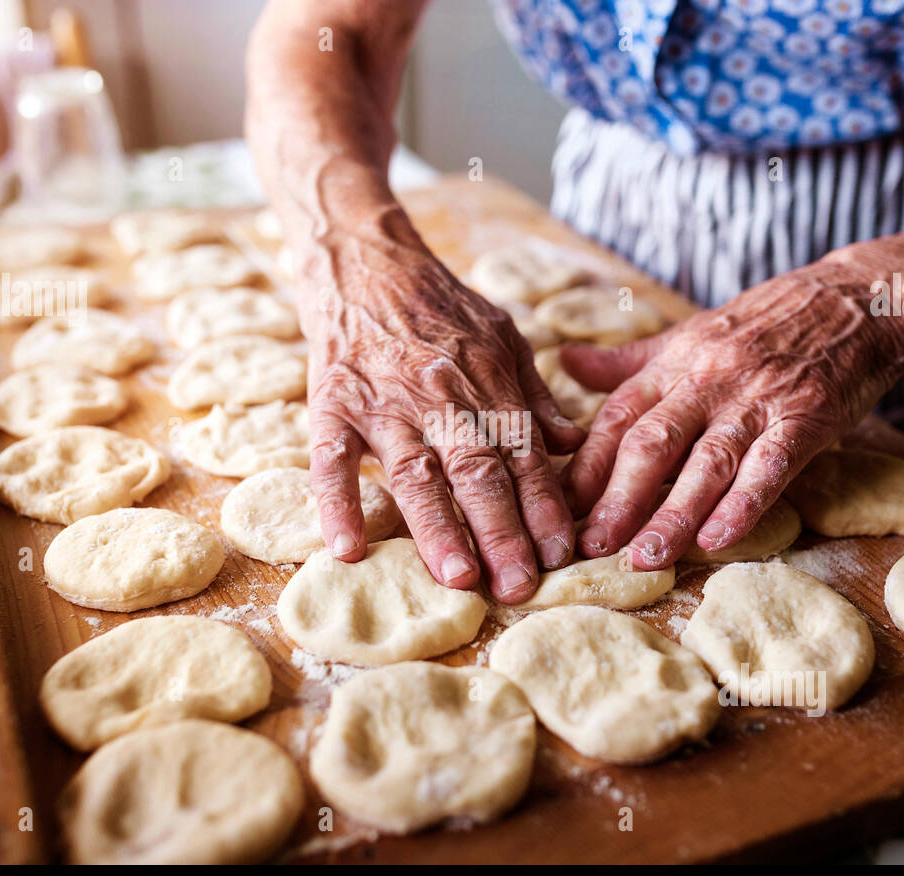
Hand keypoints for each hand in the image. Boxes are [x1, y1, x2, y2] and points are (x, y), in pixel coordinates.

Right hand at [300, 234, 585, 602]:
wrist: (364, 260)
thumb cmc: (440, 306)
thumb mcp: (502, 335)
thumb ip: (535, 393)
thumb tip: (572, 444)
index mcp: (487, 382)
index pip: (525, 455)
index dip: (544, 507)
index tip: (562, 555)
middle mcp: (440, 396)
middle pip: (478, 471)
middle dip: (503, 532)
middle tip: (519, 587)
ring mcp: (383, 402)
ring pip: (416, 472)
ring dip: (438, 528)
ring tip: (459, 577)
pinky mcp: (332, 403)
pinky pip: (331, 458)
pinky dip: (337, 503)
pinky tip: (347, 549)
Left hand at [559, 260, 903, 568]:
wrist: (857, 297)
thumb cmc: (766, 323)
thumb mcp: (691, 333)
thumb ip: (629, 360)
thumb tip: (566, 361)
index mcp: (674, 363)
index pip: (616, 418)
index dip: (585, 467)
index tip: (559, 509)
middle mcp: (708, 380)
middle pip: (650, 444)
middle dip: (617, 499)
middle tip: (590, 546)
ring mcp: (758, 399)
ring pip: (706, 462)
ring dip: (673, 514)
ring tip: (644, 557)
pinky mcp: (808, 416)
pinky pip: (771, 464)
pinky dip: (744, 504)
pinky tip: (718, 539)